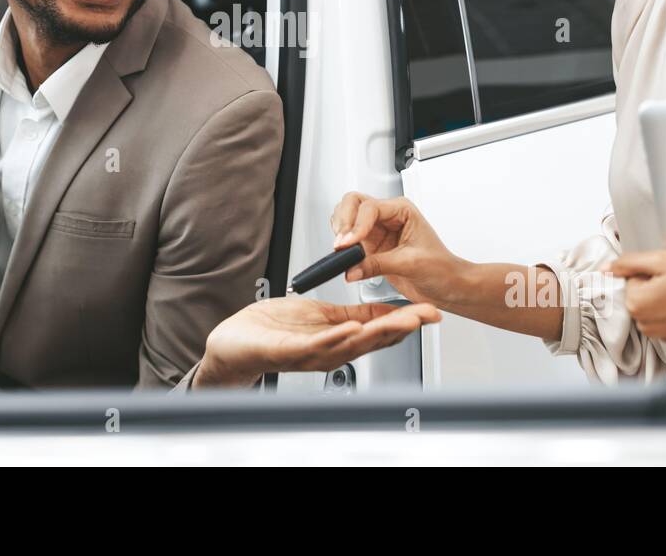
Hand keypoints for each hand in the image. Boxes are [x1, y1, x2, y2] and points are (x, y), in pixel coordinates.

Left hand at [193, 296, 440, 387]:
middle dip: (401, 327)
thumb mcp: (323, 316)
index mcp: (339, 339)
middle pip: (373, 340)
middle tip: (426, 315)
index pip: (379, 330)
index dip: (406, 321)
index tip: (430, 311)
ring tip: (399, 321)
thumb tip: (384, 311)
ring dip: (376, 332)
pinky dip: (334, 337)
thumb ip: (353, 315)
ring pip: (350, 344)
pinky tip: (350, 328)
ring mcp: (310, 353)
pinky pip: (315, 345)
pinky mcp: (288, 351)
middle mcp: (330, 351)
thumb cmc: (275, 329)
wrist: (235, 341)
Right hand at [330, 193, 463, 308]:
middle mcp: (387, 216)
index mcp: (402, 210)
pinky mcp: (370, 247)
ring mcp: (376, 231)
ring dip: (340, 231)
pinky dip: (342, 245)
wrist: (448, 286)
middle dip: (343, 221)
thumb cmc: (441, 269)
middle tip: (341, 243)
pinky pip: (347, 239)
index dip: (356, 225)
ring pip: (346, 217)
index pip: (369, 208)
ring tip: (342, 250)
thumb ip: (377, 264)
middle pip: (353, 202)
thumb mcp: (410, 264)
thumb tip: (352, 268)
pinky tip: (346, 257)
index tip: (348, 243)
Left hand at [607, 250, 665, 346]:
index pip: (629, 284)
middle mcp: (648, 324)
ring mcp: (665, 335)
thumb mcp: (661, 260)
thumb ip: (629, 263)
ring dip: (663, 304)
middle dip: (653, 290)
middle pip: (639, 300)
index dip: (645, 275)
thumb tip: (607, 268)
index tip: (662, 274)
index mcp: (638, 303)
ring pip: (653, 314)